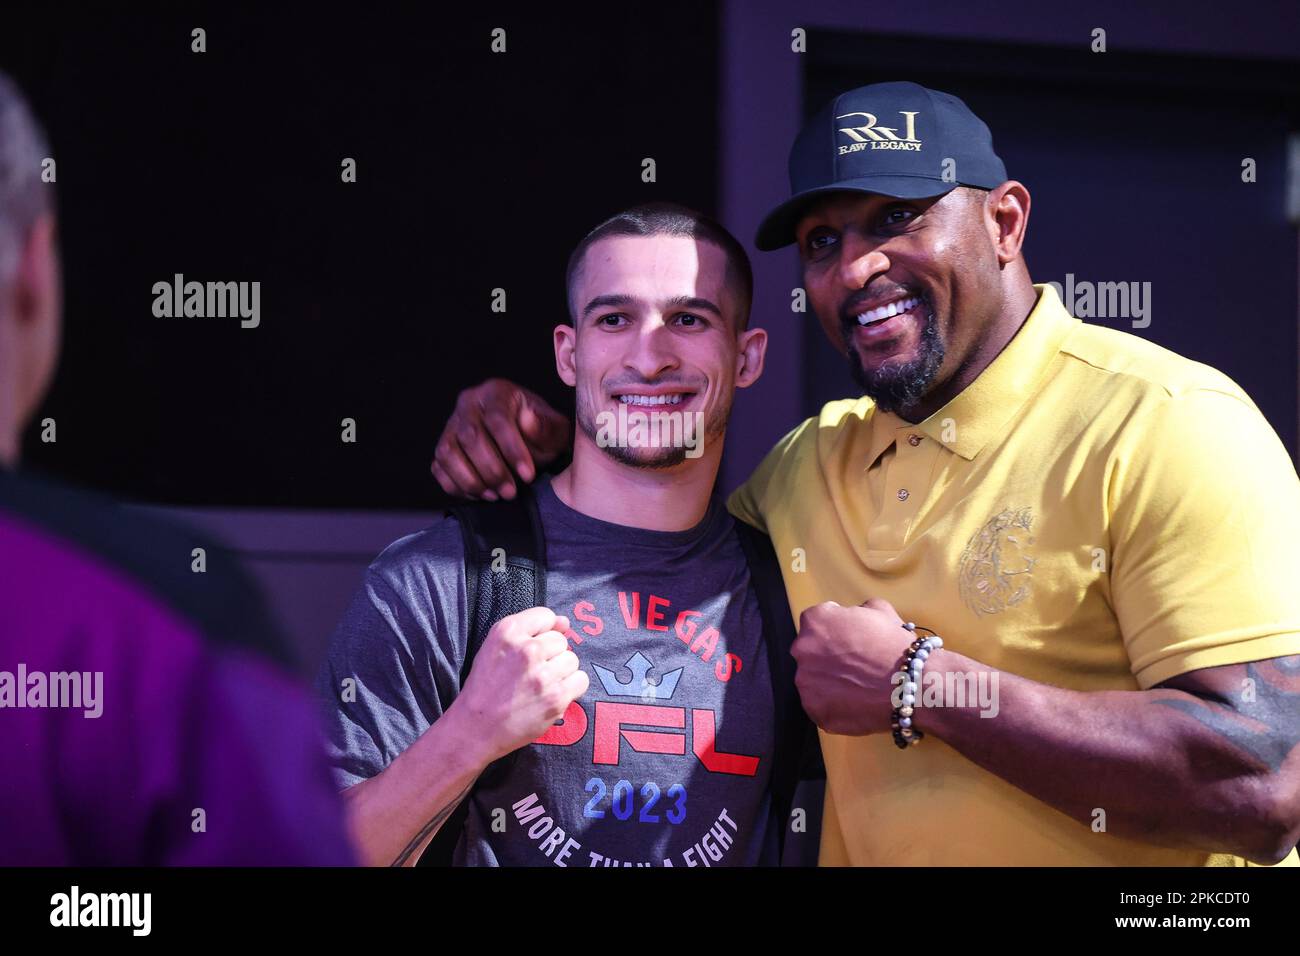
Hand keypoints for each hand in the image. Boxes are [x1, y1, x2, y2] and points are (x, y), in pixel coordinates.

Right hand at [432, 379, 572, 499]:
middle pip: (470, 436)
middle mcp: (468, 404)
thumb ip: (547, 427)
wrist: (529, 442)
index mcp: (497, 392)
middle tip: (511, 492)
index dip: (512, 450)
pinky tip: (480, 495)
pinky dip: (456, 486)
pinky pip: (438, 468)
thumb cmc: (542, 434)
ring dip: (471, 480)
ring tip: (495, 496)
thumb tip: (527, 422)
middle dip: (492, 470)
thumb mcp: (555, 430)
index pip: (497, 418)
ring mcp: (451, 425)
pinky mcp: (443, 447)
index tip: (528, 475)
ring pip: (448, 452)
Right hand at [450, 607, 588, 763]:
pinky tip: (552, 695)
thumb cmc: (485, 686)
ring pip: (572, 659)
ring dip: (561, 672)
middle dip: (550, 655)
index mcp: (507, 631)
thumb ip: (529, 630)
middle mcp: (527, 649)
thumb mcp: (494, 647)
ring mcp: (543, 674)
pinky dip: (571, 688)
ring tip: (540, 686)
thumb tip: (565, 623)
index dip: (543, 633)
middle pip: (560, 640)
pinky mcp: (556, 697)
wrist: (475, 727)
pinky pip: (581, 680)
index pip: (545, 615)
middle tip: (531, 673)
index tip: (534, 649)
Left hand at [792, 598, 912, 735]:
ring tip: (858, 686)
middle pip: (811, 652)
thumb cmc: (896, 644)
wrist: (911, 684)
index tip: (851, 641)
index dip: (836, 631)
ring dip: (830, 682)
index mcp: (815, 621)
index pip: (817, 623)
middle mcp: (802, 649)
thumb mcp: (880, 610)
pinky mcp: (814, 709)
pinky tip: (856, 702)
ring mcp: (806, 682)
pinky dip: (834, 705)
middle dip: (828, 657)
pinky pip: (820, 706)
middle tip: (854, 666)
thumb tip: (855, 614)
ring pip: (813, 681)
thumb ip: (858, 609)